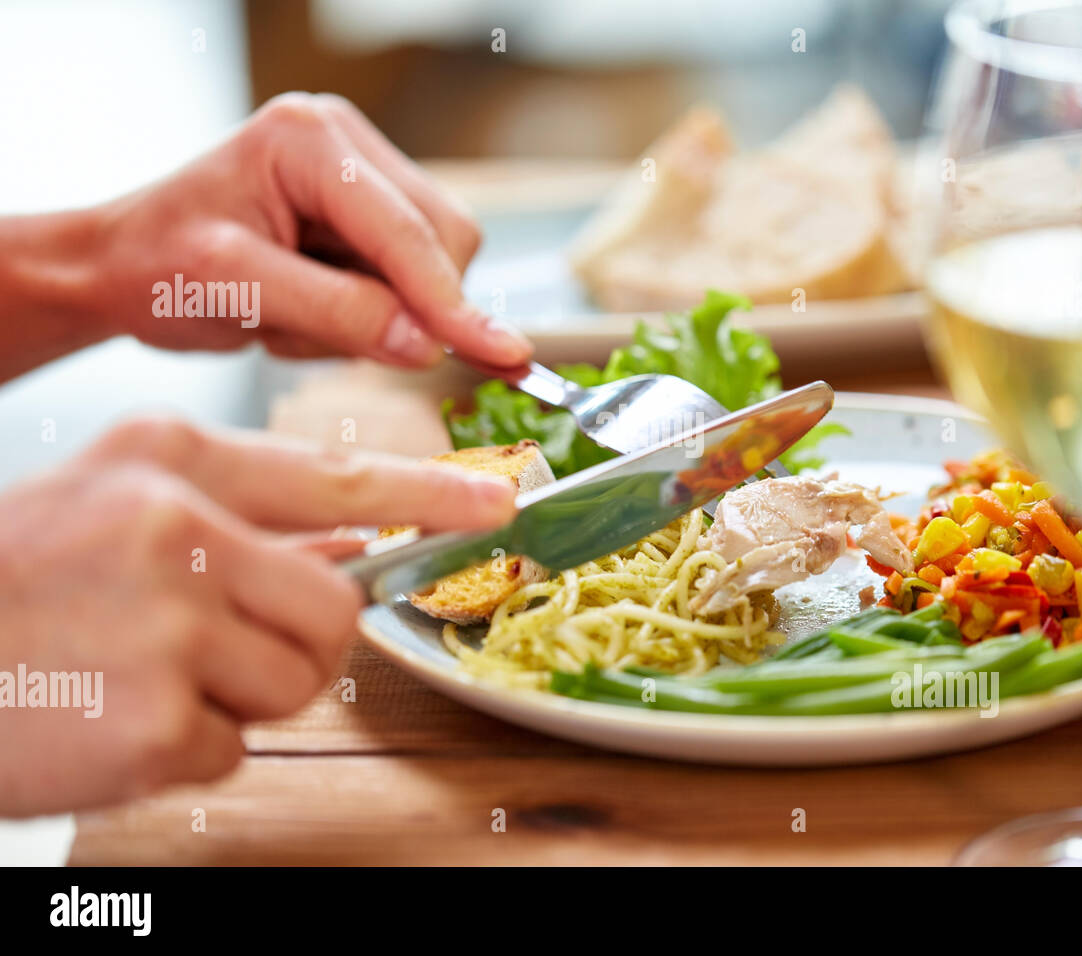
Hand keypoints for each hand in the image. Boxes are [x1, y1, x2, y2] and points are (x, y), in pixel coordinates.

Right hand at [0, 417, 514, 815]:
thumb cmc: (13, 581)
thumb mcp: (117, 506)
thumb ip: (242, 521)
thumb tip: (362, 536)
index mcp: (172, 460)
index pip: (338, 474)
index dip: (431, 494)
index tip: (499, 502)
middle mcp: (177, 526)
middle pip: (333, 608)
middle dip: (292, 644)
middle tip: (205, 647)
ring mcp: (167, 620)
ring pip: (297, 681)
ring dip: (235, 697)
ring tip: (144, 675)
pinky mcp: (152, 714)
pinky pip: (230, 746)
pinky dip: (180, 749)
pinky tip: (111, 716)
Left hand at [90, 92, 530, 365]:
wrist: (121, 269)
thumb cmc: (154, 268)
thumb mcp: (235, 291)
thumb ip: (337, 312)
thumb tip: (427, 344)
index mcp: (310, 141)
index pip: (406, 231)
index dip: (452, 301)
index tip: (503, 354)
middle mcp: (346, 145)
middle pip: (443, 240)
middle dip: (407, 306)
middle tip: (321, 337)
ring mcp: (362, 179)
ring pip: (437, 265)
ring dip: (383, 315)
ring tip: (295, 319)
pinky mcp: (368, 218)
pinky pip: (412, 282)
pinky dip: (372, 316)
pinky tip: (309, 312)